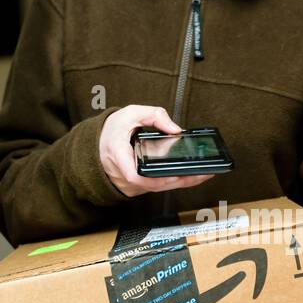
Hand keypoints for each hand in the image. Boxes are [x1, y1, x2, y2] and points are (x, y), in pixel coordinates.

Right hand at [99, 105, 214, 196]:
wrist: (99, 143)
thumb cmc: (112, 130)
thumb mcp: (130, 114)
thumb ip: (154, 116)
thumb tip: (175, 128)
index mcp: (118, 155)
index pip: (134, 176)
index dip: (154, 179)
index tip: (173, 174)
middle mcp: (124, 174)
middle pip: (153, 185)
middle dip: (179, 180)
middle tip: (201, 173)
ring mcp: (131, 183)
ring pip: (158, 188)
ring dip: (181, 182)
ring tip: (202, 174)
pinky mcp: (138, 185)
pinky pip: (157, 186)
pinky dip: (174, 182)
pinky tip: (190, 175)